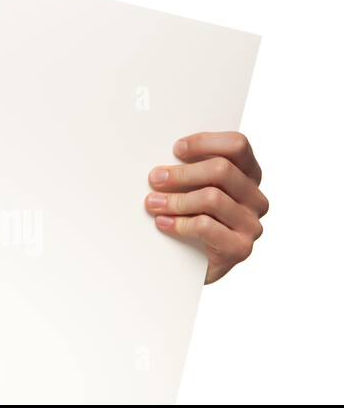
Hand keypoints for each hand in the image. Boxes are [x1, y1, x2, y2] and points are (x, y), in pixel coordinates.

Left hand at [144, 131, 267, 283]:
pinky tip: (162, 223)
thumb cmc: (188, 216)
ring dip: (176, 200)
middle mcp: (255, 198)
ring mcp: (251, 224)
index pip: (237, 145)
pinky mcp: (240, 248)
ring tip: (152, 203)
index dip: (205, 142)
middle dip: (182, 173)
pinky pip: (206, 226)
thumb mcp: (190, 188)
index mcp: (247, 175)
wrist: (188, 264)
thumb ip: (187, 169)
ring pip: (212, 198)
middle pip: (222, 170)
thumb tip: (162, 160)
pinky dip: (179, 223)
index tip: (176, 150)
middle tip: (155, 178)